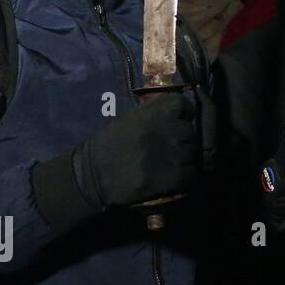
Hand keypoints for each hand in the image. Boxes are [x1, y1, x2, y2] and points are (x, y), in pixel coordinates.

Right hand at [75, 92, 200, 208]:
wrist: (91, 175)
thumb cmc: (112, 145)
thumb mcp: (131, 119)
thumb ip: (156, 113)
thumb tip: (183, 114)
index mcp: (152, 113)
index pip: (184, 105)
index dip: (184, 115)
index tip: (178, 123)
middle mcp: (162, 130)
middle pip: (190, 133)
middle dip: (183, 141)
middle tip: (172, 150)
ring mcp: (166, 154)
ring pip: (193, 155)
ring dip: (186, 161)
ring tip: (172, 166)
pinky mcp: (167, 178)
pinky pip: (191, 175)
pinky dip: (187, 178)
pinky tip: (176, 179)